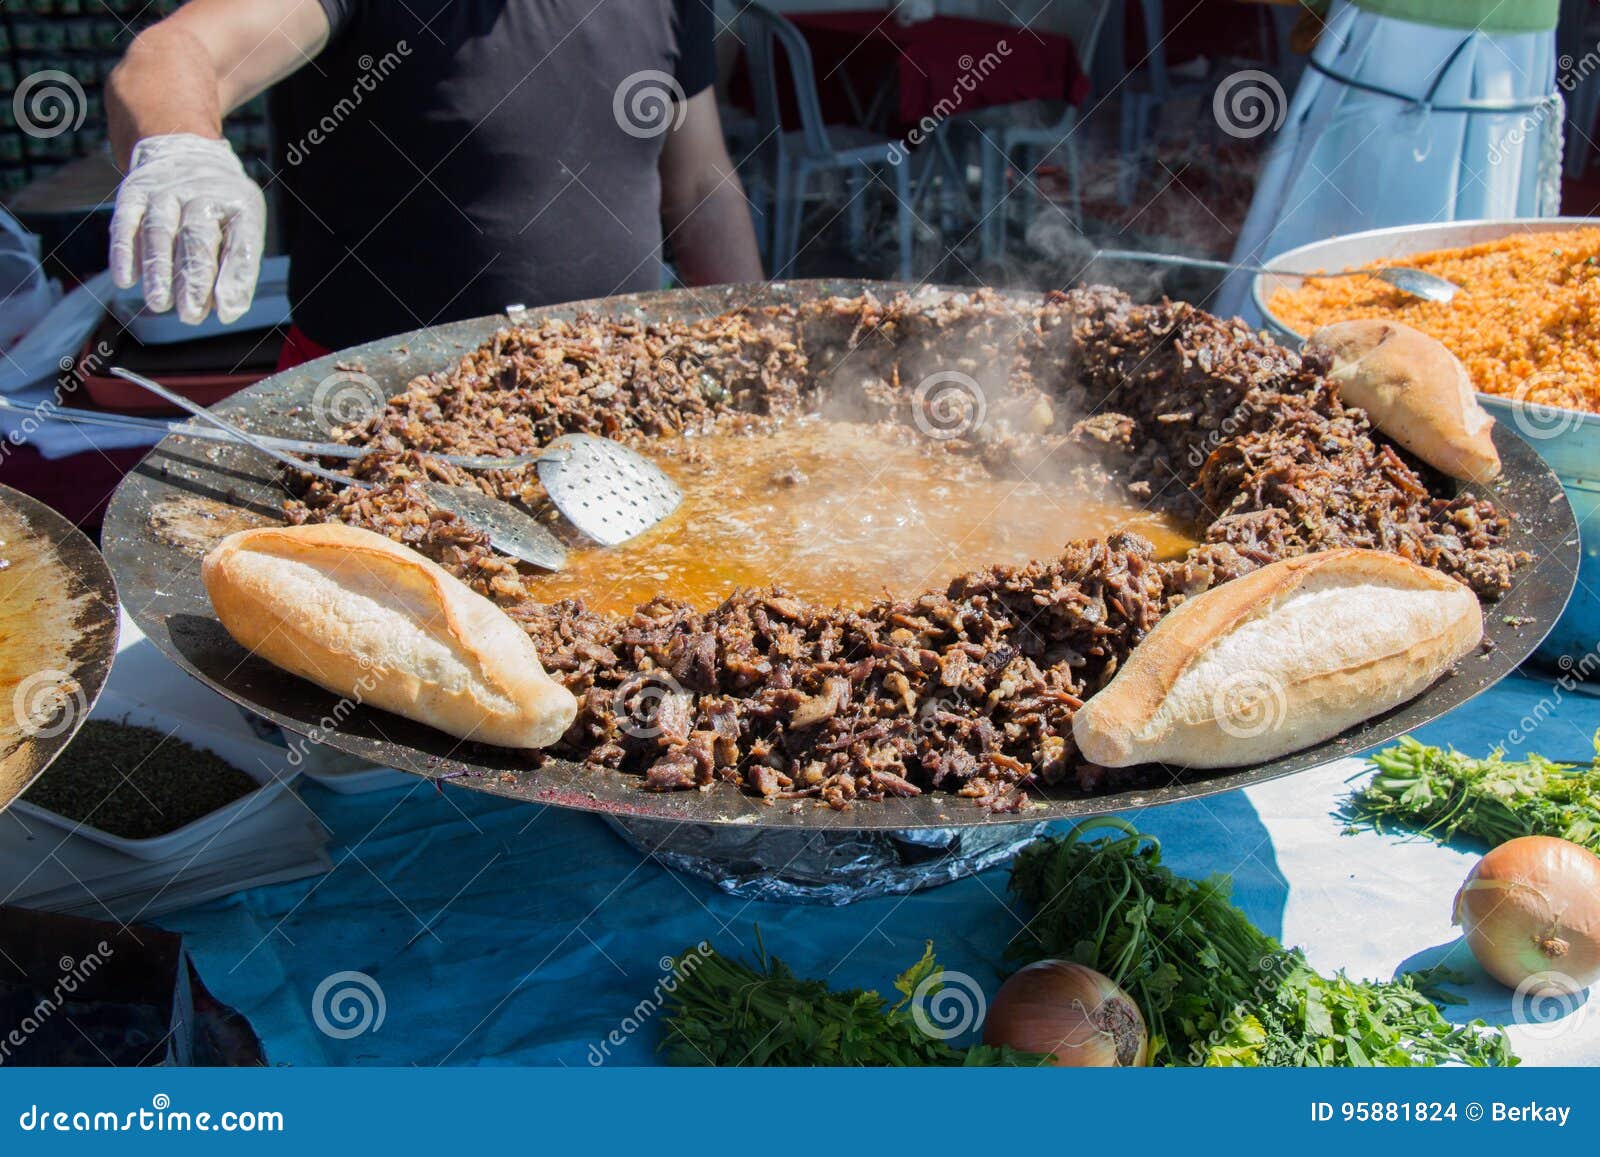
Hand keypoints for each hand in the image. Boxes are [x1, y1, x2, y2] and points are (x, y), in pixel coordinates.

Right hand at [109, 133, 266, 324]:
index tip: (226, 313)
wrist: (182, 149)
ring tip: (159, 304)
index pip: (241, 240)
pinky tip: (126, 280)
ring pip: (159, 231)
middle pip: (197, 237)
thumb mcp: (242, 225)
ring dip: (158, 270)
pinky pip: (125, 222)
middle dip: (193, 278)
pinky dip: (124, 251)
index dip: (234, 277)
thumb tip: (227, 312)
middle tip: (191, 314)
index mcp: (239, 203)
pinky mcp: (133, 193)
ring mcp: (164, 191)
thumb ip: (238, 267)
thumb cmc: (220, 205)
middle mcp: (201, 194)